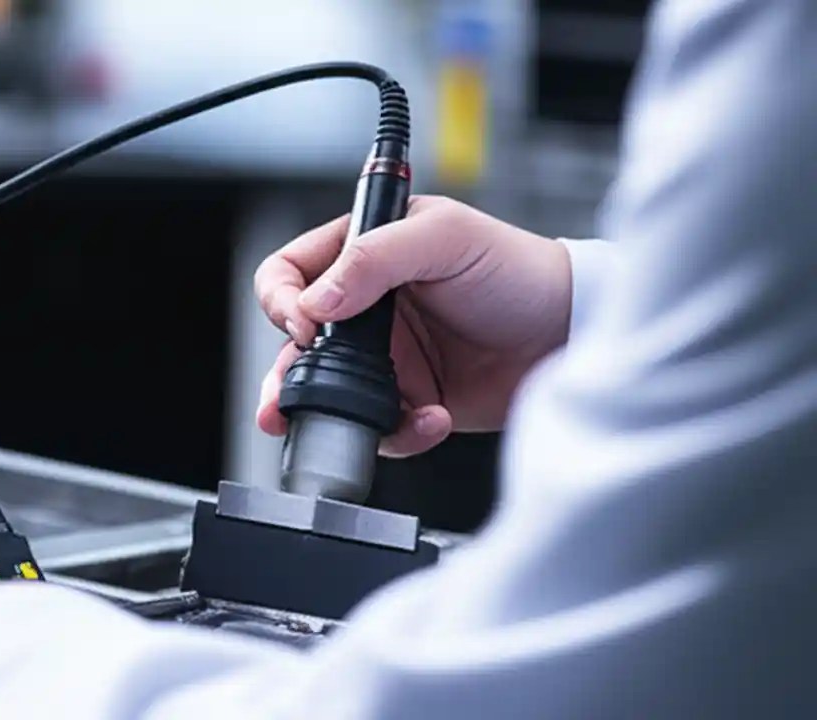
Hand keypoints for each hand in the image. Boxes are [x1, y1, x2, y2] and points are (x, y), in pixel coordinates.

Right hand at [255, 195, 571, 455]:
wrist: (571, 332)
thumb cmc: (518, 270)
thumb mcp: (446, 238)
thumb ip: (374, 258)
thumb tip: (317, 299)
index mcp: (363, 255)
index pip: (290, 273)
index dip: (283, 299)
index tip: (304, 322)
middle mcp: (367, 309)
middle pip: (294, 344)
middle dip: (283, 375)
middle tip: (284, 397)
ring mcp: (386, 359)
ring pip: (325, 394)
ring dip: (327, 412)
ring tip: (339, 420)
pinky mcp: (410, 401)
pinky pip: (380, 428)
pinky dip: (399, 432)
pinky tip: (430, 416)